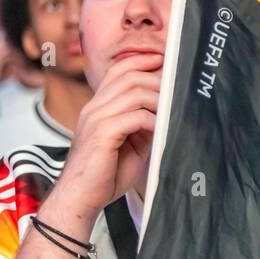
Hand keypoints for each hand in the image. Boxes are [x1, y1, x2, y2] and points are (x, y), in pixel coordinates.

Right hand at [49, 54, 160, 227]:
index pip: (118, 71)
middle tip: (177, 90)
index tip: (164, 60)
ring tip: (173, 111)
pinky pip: (135, 116)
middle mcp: (94, 108)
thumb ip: (144, 124)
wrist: (82, 198)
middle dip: (158, 79)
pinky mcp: (102, 134)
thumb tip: (167, 111)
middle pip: (129, 76)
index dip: (142, 61)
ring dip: (159, 100)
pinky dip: (153, 120)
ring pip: (133, 92)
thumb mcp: (131, 143)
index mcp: (99, 107)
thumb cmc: (106, 174)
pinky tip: (160, 130)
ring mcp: (96, 119)